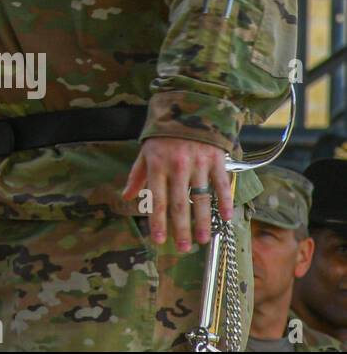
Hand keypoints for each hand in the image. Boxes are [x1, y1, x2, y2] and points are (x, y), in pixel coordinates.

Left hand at [122, 137, 229, 252]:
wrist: (187, 106)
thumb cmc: (163, 135)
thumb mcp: (145, 151)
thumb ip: (137, 176)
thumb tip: (127, 197)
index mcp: (157, 165)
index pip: (156, 198)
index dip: (157, 221)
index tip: (159, 240)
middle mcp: (177, 166)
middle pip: (179, 203)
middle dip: (180, 228)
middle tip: (182, 248)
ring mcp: (198, 163)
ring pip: (201, 197)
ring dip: (202, 221)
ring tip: (202, 239)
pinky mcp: (216, 159)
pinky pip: (222, 184)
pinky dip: (225, 202)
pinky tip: (226, 218)